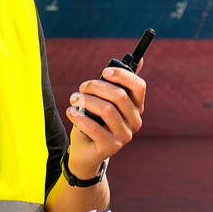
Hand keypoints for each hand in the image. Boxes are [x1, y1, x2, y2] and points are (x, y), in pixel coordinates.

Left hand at [65, 63, 146, 178]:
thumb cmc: (94, 121)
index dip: (122, 75)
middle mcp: (135, 121)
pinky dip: (79, 117)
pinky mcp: (111, 147)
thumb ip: (118, 83)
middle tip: (81, 88)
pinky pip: (94, 127)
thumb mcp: (105, 100)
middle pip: (119, 96)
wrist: (85, 151)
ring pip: (107, 110)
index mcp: (136, 107)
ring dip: (86, 101)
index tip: (104, 71)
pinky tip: (71, 112)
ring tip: (74, 100)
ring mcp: (124, 136)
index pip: (139, 86)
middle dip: (96, 87)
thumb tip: (141, 60)